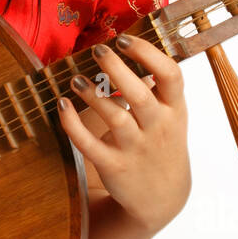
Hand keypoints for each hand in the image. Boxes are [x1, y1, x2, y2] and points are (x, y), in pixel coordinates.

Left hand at [57, 34, 191, 234]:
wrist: (162, 198)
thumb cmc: (162, 143)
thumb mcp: (172, 115)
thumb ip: (157, 85)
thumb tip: (131, 44)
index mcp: (175, 109)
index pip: (171, 76)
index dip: (148, 54)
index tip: (124, 40)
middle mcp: (158, 128)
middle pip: (139, 94)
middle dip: (116, 69)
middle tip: (97, 50)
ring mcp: (136, 148)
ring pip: (115, 118)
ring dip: (93, 95)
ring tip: (75, 79)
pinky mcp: (114, 166)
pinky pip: (89, 145)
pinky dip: (73, 125)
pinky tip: (62, 105)